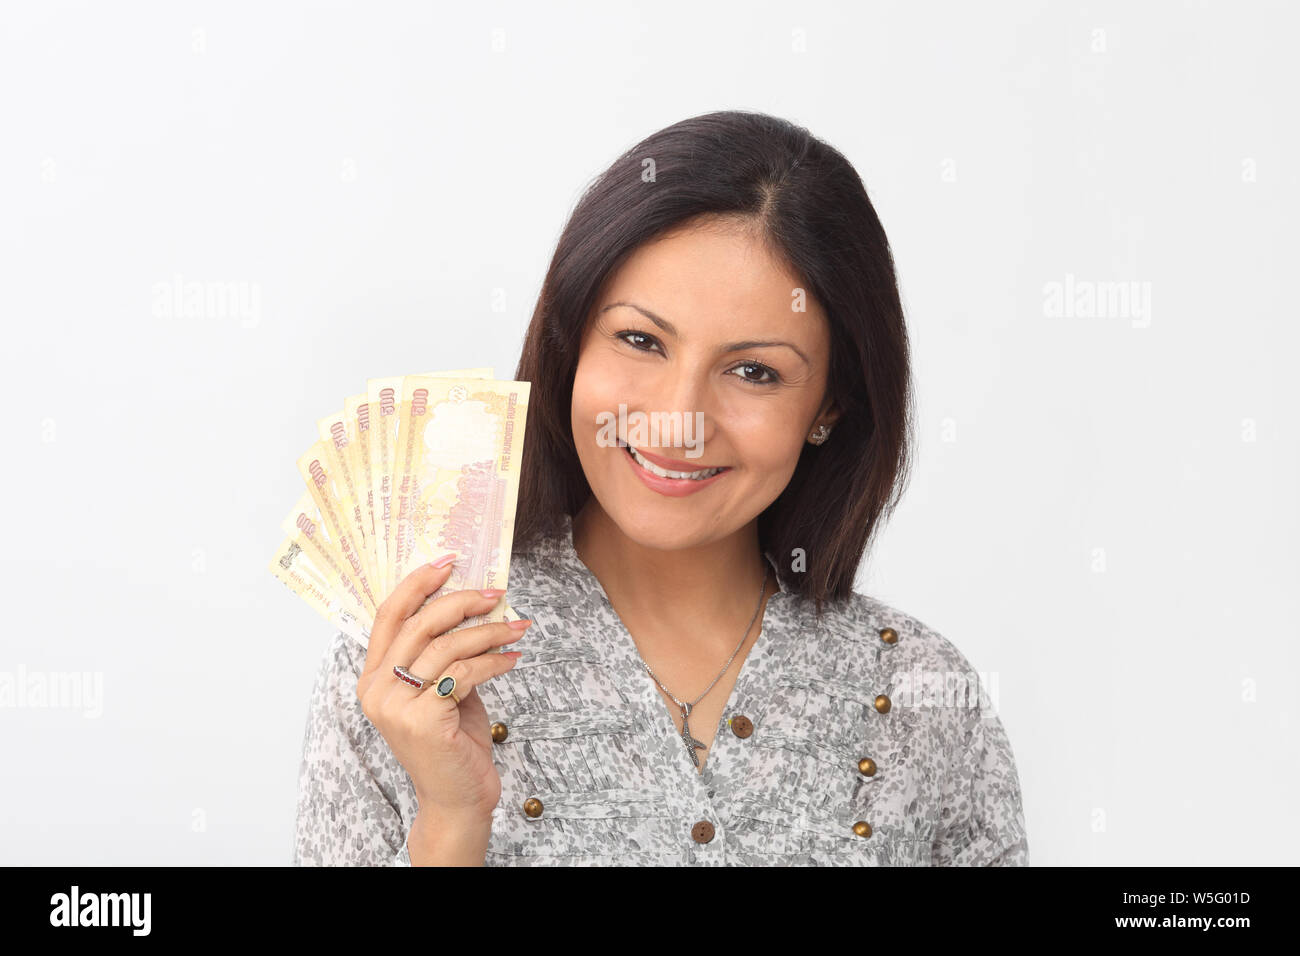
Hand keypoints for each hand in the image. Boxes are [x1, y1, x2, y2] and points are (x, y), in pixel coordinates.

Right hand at [356, 559, 528, 822]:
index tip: (449, 561)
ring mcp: (395, 707)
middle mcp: (375, 690)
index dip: (417, 583)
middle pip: (419, 624)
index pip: (388, 615)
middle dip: (462, 602)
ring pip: (447, 646)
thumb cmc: (452, 739)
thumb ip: (443, 651)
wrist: (457, 798)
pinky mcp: (423, 720)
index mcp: (372, 677)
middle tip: (497, 593)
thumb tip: (474, 602)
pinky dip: (494, 660)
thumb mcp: (442, 687)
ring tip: (517, 628)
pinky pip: (464, 672)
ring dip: (489, 631)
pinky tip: (514, 658)